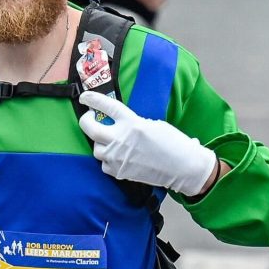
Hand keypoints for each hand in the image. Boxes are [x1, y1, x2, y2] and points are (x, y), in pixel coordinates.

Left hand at [78, 90, 218, 196]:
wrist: (182, 167)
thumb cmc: (173, 143)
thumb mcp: (153, 124)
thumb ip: (132, 123)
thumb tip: (119, 124)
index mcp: (132, 123)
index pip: (106, 106)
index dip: (92, 99)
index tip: (85, 97)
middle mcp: (120, 139)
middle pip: (89, 128)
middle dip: (85, 121)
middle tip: (88, 118)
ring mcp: (117, 157)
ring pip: (95, 148)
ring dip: (99, 142)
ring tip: (109, 140)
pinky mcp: (119, 172)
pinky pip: (104, 164)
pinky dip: (108, 160)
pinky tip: (117, 156)